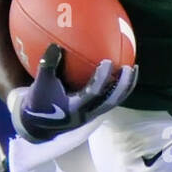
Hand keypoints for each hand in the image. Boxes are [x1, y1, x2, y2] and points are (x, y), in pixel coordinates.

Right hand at [8, 43, 137, 143]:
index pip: (94, 93)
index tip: (107, 61)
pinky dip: (116, 87)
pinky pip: (109, 99)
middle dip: (123, 85)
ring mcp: (92, 114)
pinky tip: (120, 73)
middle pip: (112, 100)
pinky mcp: (93, 112)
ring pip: (114, 101)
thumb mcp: (40, 84)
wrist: (38, 125)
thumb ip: (47, 66)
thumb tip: (55, 46)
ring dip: (125, 86)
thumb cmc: (39, 102)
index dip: (102, 78)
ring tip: (133, 69)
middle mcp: (88, 114)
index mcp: (76, 109)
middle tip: (130, 67)